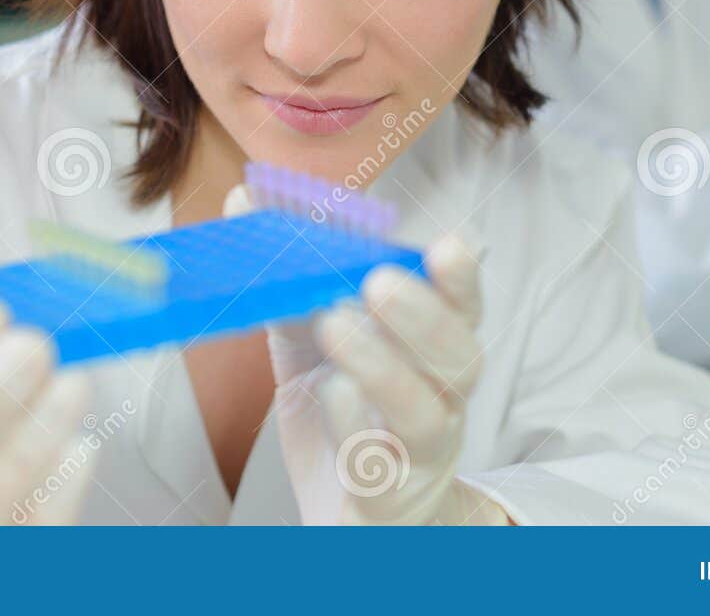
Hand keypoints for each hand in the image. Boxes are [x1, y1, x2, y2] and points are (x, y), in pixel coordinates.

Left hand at [225, 183, 506, 525]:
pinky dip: (355, 430)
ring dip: (382, 366)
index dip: (461, 278)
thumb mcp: (311, 338)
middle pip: (458, 357)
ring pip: (423, 413)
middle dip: (421, 315)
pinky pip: (382, 471)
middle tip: (377, 281)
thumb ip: (289, 271)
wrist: (352, 515)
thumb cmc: (342, 412)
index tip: (446, 243)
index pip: (463, 308)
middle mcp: (441, 399)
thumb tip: (245, 194)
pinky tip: (330, 397)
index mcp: (433, 351)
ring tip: (335, 326)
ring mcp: (420, 454)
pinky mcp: (388, 499)